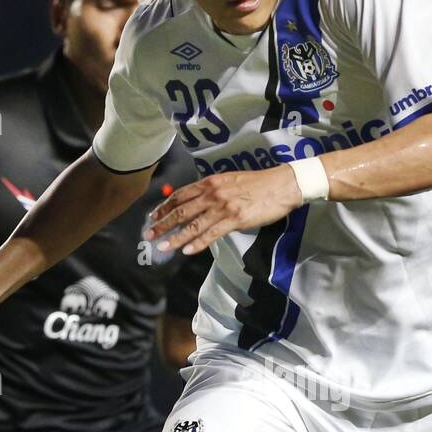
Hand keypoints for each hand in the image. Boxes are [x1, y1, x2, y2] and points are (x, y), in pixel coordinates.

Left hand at [142, 167, 304, 254]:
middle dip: (163, 224)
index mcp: (210, 182)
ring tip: (162, 247)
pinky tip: (187, 250)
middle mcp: (213, 193)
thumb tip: (198, 201)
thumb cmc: (259, 183)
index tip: (153, 216)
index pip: (180, 195)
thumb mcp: (230, 181)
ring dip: (175, 237)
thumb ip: (213, 190)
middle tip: (149, 234)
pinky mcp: (235, 219)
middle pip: (181, 210)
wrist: (282, 185)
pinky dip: (198, 243)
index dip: (164, 207)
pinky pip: (212, 233)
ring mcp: (223, 206)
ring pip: (193, 224)